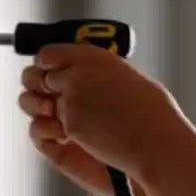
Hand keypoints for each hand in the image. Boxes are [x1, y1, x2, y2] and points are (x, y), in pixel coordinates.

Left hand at [18, 43, 184, 180]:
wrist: (157, 142)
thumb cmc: (153, 115)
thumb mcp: (129, 79)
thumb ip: (102, 73)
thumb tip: (91, 74)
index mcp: (95, 57)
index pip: (49, 53)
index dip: (46, 64)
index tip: (47, 70)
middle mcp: (79, 74)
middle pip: (37, 76)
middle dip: (42, 89)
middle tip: (51, 97)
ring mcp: (72, 99)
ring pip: (43, 103)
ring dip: (51, 111)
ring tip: (73, 120)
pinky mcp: (70, 124)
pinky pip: (54, 127)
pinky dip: (64, 133)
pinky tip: (86, 136)